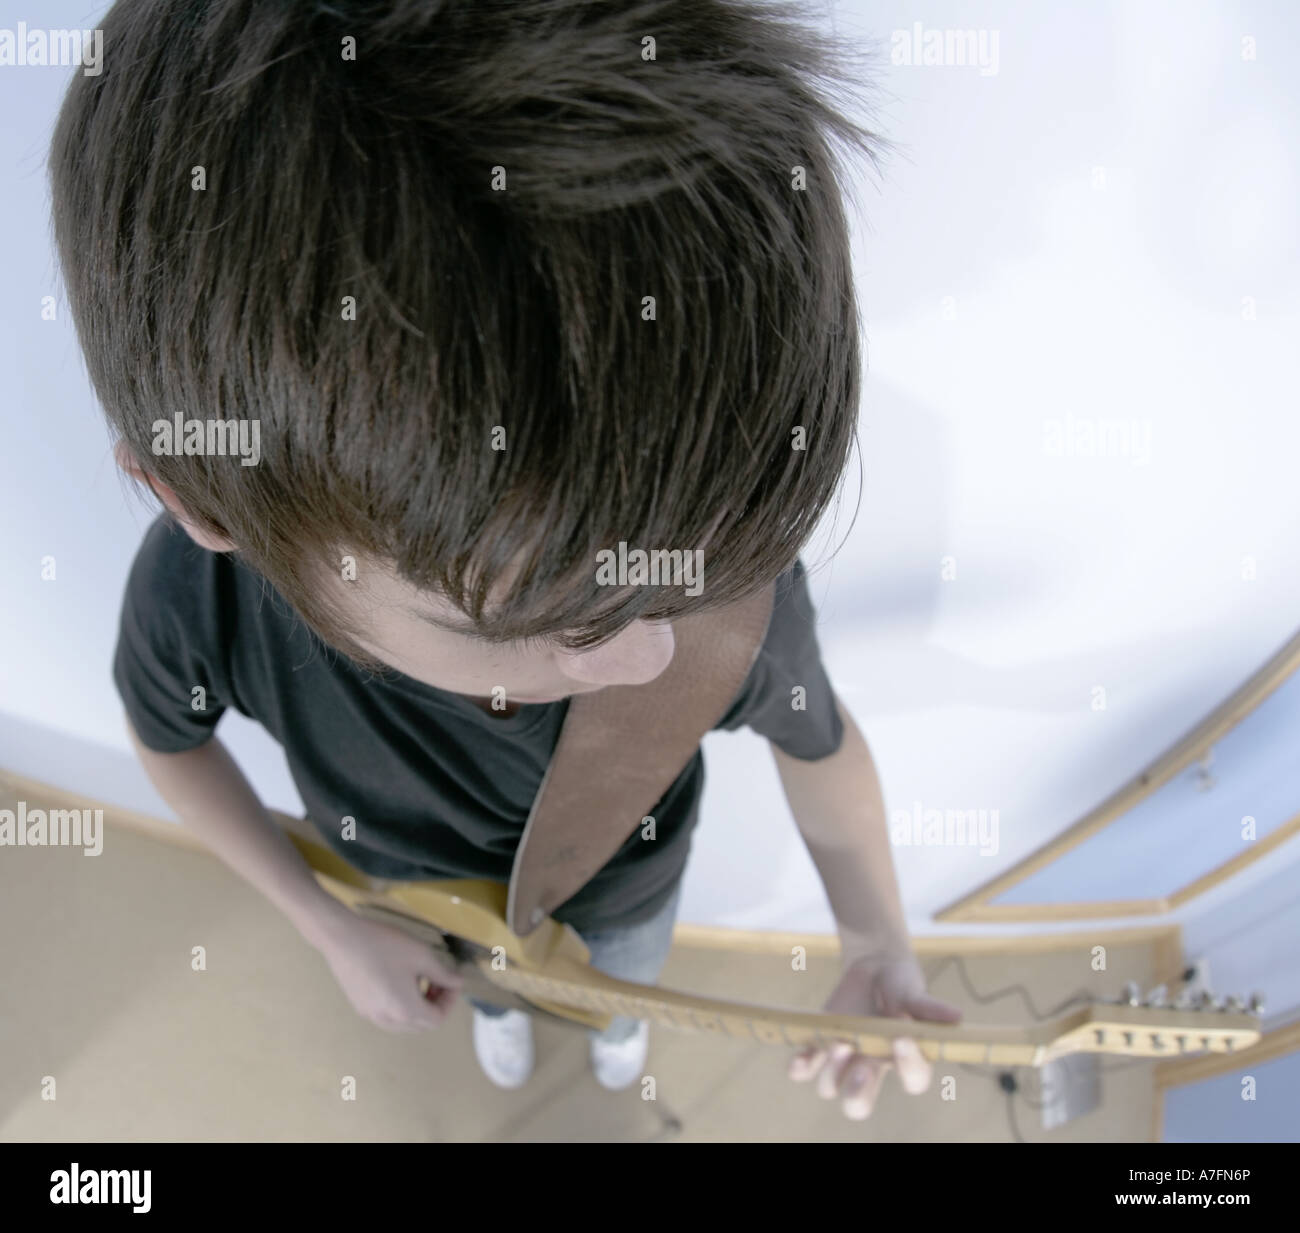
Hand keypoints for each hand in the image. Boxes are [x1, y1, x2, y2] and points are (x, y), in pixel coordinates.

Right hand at [310, 910, 464, 1032]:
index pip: (437, 1019)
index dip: (449, 1001)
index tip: (451, 981)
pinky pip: (388, 1015)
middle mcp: (387, 1020)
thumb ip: (443, 974)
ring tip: (419, 979)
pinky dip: (401, 1005)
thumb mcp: (421, 956)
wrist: (343, 938)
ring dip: (418, 1006)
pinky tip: (398, 980)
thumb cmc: (385, 945)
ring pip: (404, 1023)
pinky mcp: (360, 1007)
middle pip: (421, 1024)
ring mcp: (371, 1015)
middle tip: (438, 979)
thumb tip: (458, 983)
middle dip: (435, 1004)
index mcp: (405, 1011)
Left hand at [788, 952, 961, 1119]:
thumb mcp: (916, 993)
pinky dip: (801, 1066)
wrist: (875, 967)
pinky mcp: (821, 1043)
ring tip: (840, 1041)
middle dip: (857, 1093)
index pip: (913, 1080)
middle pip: (859, 1104)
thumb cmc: (902, 987)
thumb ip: (930, 1008)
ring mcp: (845, 1058)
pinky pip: (806, 1066)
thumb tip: (957, 1017)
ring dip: (831, 1071)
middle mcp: (872, 1066)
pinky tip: (802, 1058)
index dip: (909, 1067)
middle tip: (862, 1068)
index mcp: (902, 1059)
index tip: (901, 1038)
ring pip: (829, 1087)